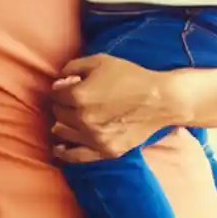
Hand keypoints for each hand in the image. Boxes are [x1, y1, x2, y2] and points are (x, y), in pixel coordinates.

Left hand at [49, 54, 173, 163]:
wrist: (161, 100)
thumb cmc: (130, 77)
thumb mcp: (98, 61)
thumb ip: (71, 68)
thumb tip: (57, 82)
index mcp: (78, 96)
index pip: (55, 95)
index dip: (61, 89)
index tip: (68, 87)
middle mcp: (83, 119)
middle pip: (58, 113)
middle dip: (62, 105)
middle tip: (72, 102)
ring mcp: (94, 138)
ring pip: (63, 132)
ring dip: (63, 124)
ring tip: (67, 120)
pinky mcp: (106, 151)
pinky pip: (76, 156)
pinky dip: (64, 152)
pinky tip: (59, 148)